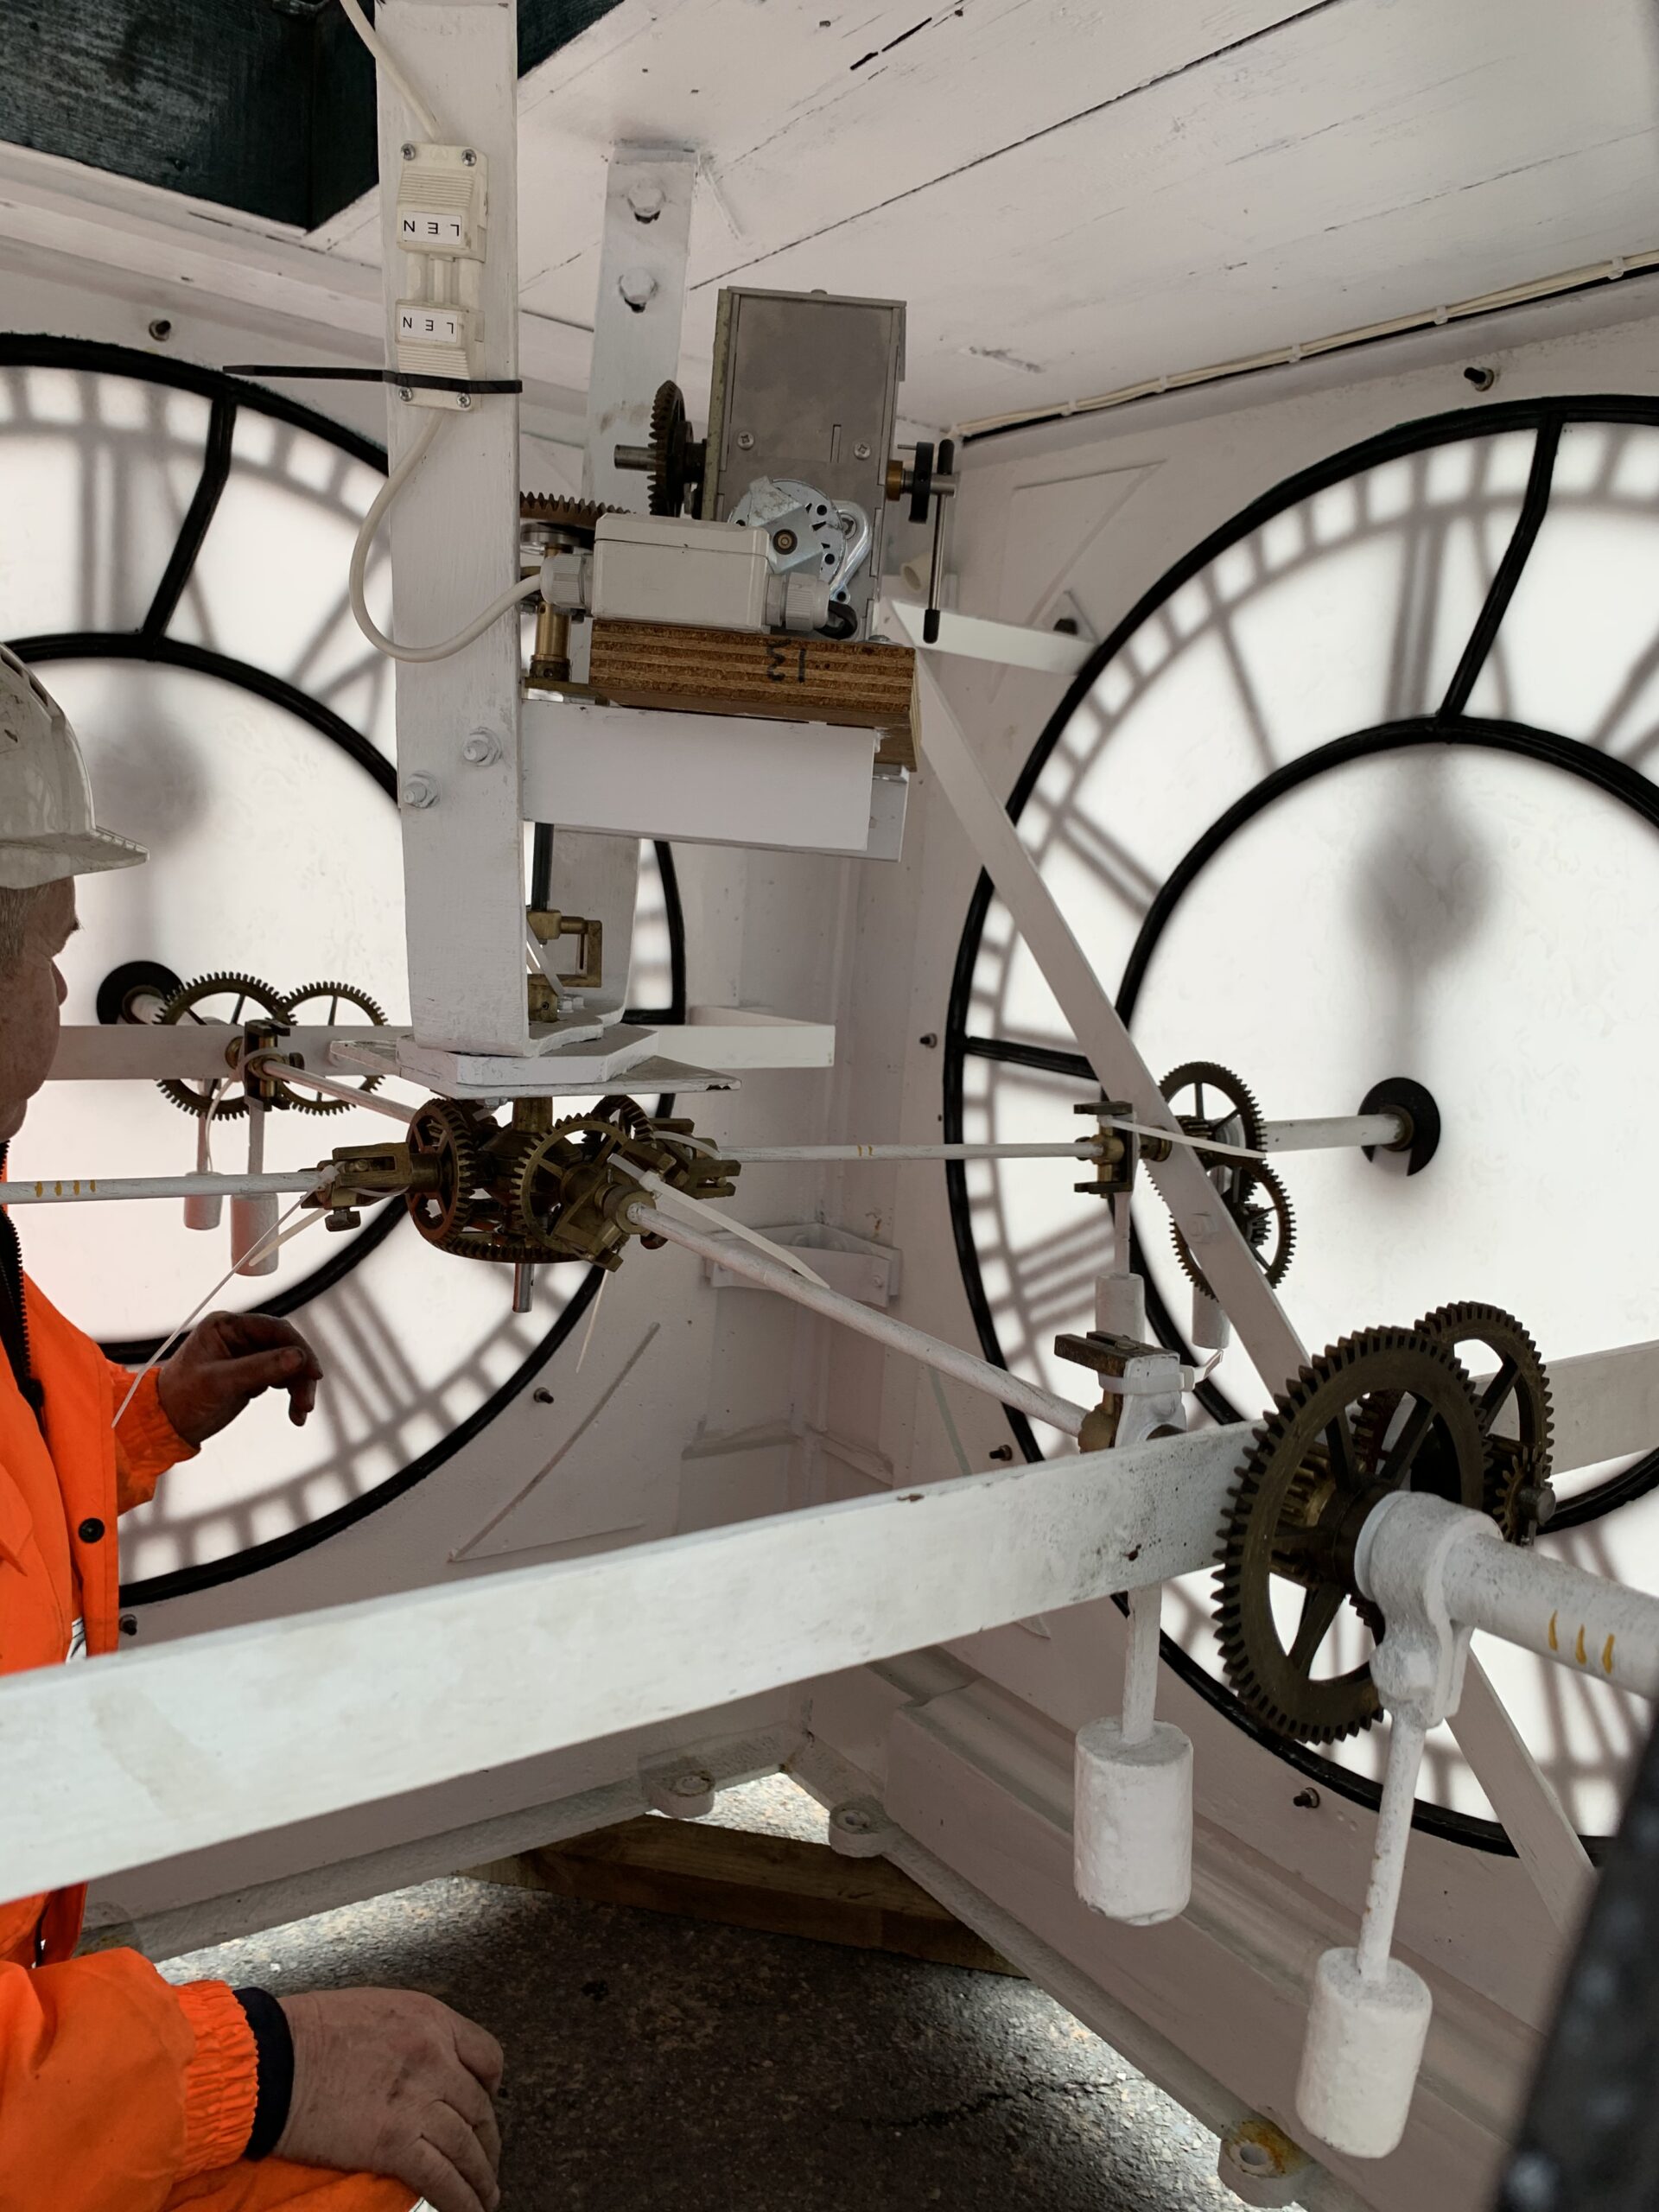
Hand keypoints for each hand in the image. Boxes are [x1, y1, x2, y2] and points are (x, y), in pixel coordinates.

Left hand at [154, 1311, 322, 1443]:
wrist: (165, 1425)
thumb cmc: (180, 1397)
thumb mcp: (220, 1382)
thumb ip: (260, 1368)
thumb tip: (297, 1357)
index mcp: (226, 1327)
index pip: (274, 1328)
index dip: (298, 1347)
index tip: (312, 1370)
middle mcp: (238, 1338)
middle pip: (286, 1347)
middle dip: (300, 1374)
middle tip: (307, 1399)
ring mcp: (246, 1356)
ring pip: (287, 1365)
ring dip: (299, 1387)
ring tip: (301, 1411)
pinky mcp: (251, 1375)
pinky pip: (281, 1379)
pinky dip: (291, 1395)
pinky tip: (294, 1412)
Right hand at [275, 1988, 503, 2211]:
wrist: (272, 2058)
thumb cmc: (309, 2032)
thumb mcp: (377, 2011)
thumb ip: (411, 2036)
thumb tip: (422, 2068)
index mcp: (431, 2020)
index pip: (486, 2054)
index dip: (490, 2086)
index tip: (488, 2103)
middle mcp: (435, 2057)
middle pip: (478, 2107)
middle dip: (487, 2141)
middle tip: (487, 2161)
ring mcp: (418, 2101)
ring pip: (467, 2147)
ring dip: (480, 2178)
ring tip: (484, 2196)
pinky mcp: (395, 2143)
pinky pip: (442, 2177)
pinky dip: (460, 2199)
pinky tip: (467, 2209)